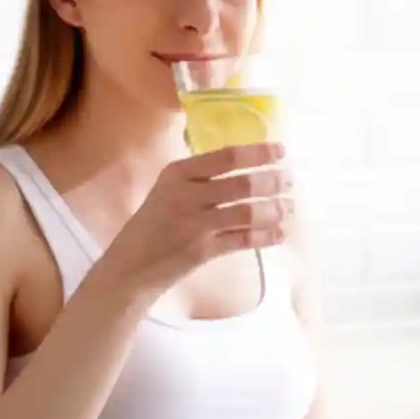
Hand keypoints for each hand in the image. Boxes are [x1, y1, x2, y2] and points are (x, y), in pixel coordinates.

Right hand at [97, 142, 291, 299]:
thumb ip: (200, 177)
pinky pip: (243, 240)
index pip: (226, 157)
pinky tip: (281, 232)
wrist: (130, 266)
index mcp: (177, 173)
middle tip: (289, 181)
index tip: (281, 152)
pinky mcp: (202, 251)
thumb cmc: (152, 224)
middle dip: (272, 182)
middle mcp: (185, 195)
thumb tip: (248, 164)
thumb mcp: (167, 189)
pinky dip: (266, 236)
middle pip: (241, 184)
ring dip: (274, 209)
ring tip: (290, 207)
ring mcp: (194, 225)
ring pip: (246, 213)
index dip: (258, 153)